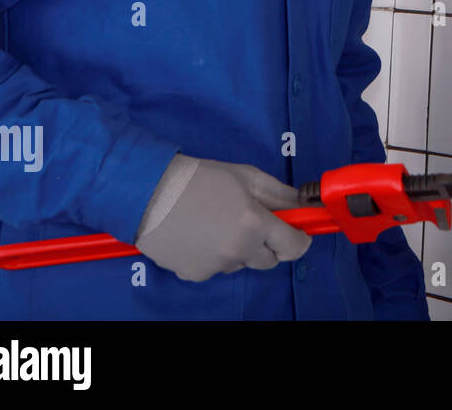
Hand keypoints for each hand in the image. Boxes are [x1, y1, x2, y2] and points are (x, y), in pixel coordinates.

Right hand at [134, 155, 311, 281]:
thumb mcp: (247, 176)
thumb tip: (303, 205)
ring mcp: (215, 266)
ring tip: (216, 222)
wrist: (149, 192)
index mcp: (254, 224)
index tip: (297, 231)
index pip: (294, 246)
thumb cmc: (200, 178)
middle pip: (269, 260)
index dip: (299, 238)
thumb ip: (280, 193)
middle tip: (251, 221)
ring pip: (240, 263)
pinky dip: (213, 256)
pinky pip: (216, 268)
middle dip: (267, 244)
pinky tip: (199, 234)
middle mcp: (238, 250)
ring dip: (238, 249)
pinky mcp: (194, 275)